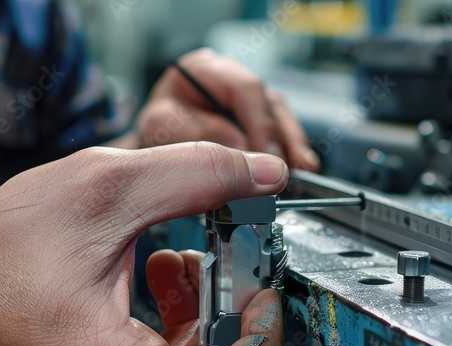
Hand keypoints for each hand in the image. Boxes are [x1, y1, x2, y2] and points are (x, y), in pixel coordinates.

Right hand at [0, 143, 287, 345]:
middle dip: (229, 309)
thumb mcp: (107, 188)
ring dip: (205, 310)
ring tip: (179, 258)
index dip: (263, 342)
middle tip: (219, 256)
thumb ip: (197, 176)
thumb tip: (266, 174)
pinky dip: (181, 322)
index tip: (267, 295)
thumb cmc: (0, 248)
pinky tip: (161, 275)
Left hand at [134, 48, 319, 170]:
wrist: (149, 152)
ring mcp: (245, 100)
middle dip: (282, 138)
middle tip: (290, 167)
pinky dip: (288, 152)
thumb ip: (201, 136)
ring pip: (280, 118)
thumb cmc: (154, 133)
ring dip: (292, 146)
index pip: (246, 89)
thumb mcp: (164, 129)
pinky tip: (299, 168)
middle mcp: (231, 78)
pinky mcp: (255, 122)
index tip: (268, 158)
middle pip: (270, 103)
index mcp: (203, 69)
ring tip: (302, 169)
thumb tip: (245, 151)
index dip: (262, 124)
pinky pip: (280, 133)